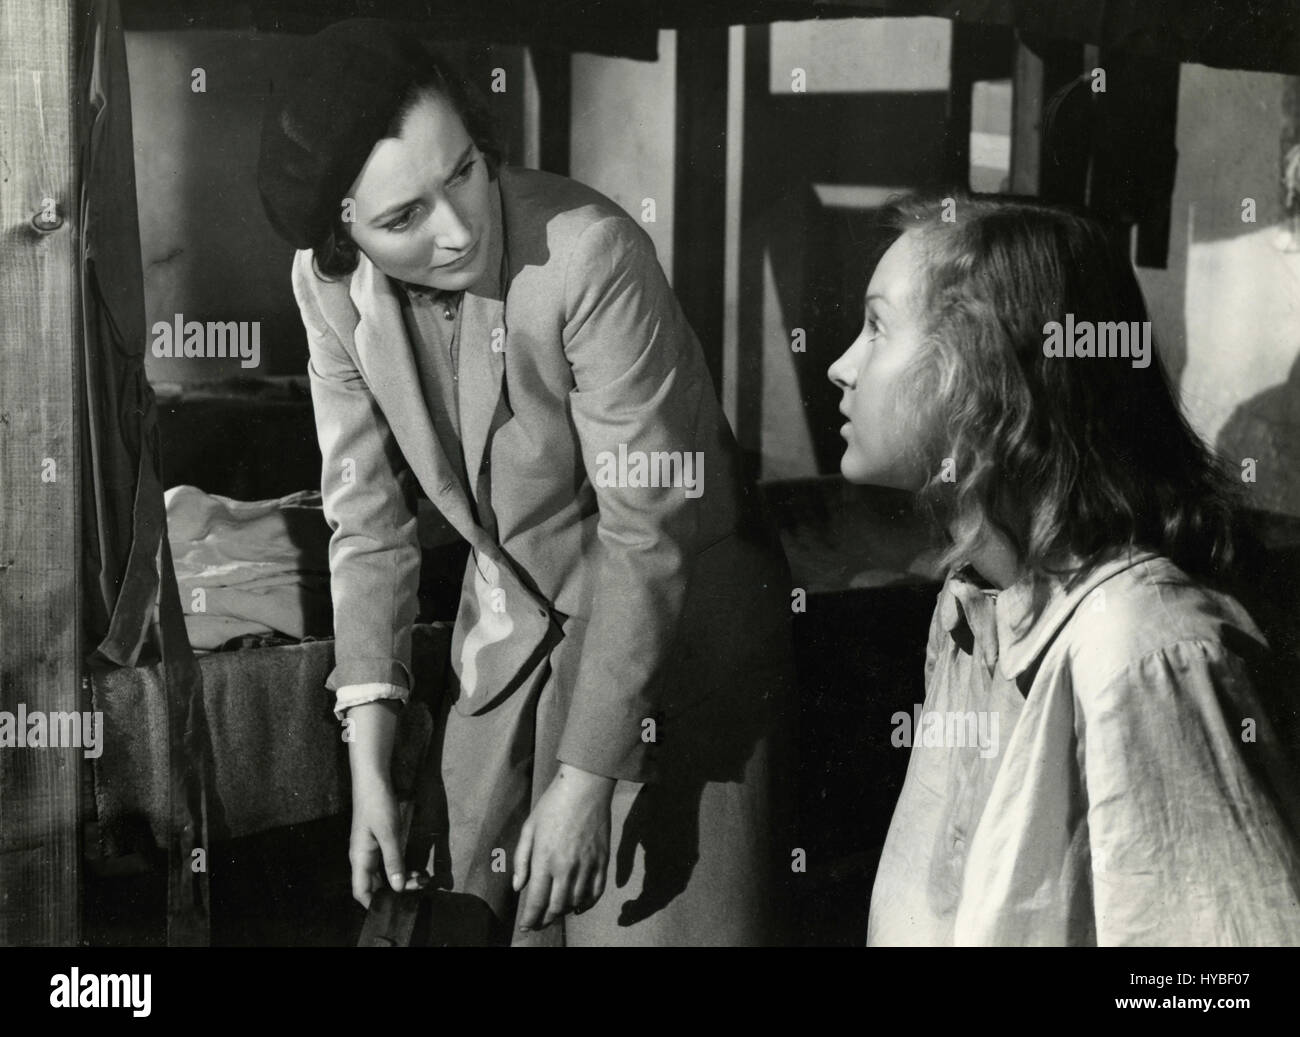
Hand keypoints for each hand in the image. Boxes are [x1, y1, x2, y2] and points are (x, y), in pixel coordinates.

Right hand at [349, 771, 407, 907]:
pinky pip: (389, 861)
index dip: (374, 903)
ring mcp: (371, 848)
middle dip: (395, 891)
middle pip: (375, 884)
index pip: (361, 891)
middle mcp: (363, 856)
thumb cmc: (377, 804)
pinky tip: (415, 868)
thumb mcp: (389, 833)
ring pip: (384, 873)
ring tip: (421, 878)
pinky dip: (401, 867)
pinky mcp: (380, 840)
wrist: (374, 778)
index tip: (394, 907)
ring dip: (401, 878)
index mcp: (359, 857)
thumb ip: (393, 861)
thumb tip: (396, 888)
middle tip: (418, 888)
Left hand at [512, 763, 615, 930]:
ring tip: (556, 912)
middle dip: (545, 919)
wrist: (585, 787)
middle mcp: (566, 868)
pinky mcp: (602, 861)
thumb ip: (521, 860)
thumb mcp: (529, 828)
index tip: (526, 926)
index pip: (536, 901)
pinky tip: (579, 906)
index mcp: (545, 860)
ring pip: (576, 902)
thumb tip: (518, 886)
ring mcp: (587, 866)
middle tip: (539, 922)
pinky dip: (587, 904)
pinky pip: (596, 892)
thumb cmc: (552, 805)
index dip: (530, 918)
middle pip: (556, 907)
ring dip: (564, 911)